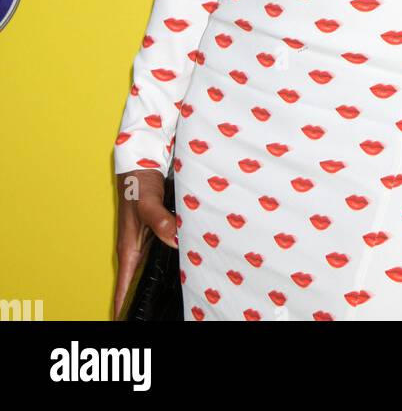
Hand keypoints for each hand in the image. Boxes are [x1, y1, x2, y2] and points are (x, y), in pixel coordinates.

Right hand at [113, 168, 177, 319]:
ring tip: (182, 296)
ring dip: (162, 282)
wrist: (141, 164)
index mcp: (128, 251)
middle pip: (139, 285)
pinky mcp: (158, 235)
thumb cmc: (137, 185)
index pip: (123, 291)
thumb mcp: (147, 202)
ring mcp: (147, 244)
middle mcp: (136, 252)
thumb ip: (159, 220)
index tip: (130, 325)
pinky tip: (189, 268)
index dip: (124, 311)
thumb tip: (174, 239)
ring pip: (153, 271)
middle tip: (166, 315)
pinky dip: (174, 262)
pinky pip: (165, 255)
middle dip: (147, 301)